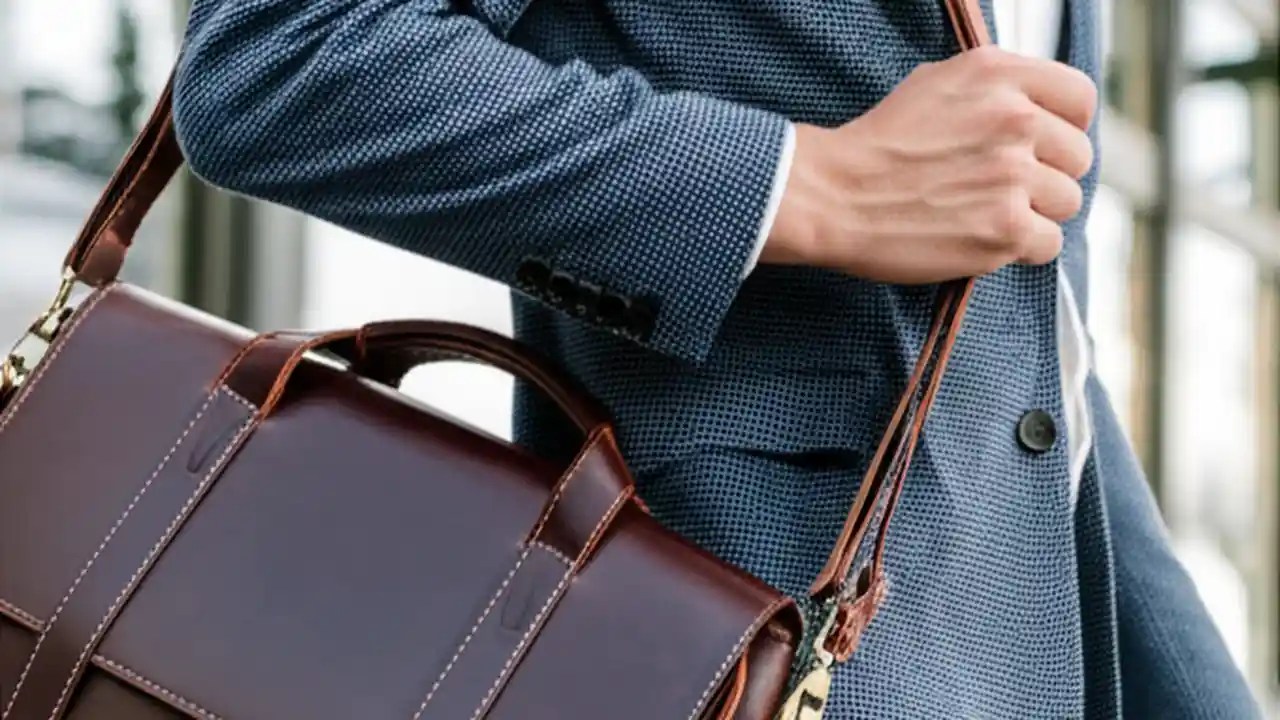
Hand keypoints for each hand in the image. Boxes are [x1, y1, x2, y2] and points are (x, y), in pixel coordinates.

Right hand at [763, 46, 1097, 283]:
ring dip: (1034, 214)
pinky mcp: (1004, 229)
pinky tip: (983, 239)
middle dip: (1046, 176)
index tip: (1044, 147)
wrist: (833, 195)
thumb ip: (997, 91)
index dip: (1065, 128)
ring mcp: (1012, 176)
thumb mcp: (936, 84)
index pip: (1080, 99)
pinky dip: (1020, 249)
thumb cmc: (876, 146)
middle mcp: (1014, 120)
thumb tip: (1038, 112)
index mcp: (999, 75)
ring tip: (987, 214)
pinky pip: (1048, 244)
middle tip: (1002, 188)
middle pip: (1077, 157)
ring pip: (1066, 203)